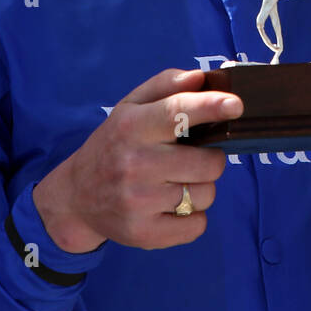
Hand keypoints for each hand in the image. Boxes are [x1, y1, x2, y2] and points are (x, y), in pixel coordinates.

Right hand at [33, 69, 241, 252]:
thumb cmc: (115, 145)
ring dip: (200, 188)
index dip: (210, 107)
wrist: (75, 197)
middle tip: (190, 158)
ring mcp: (137, 202)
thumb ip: (166, 85)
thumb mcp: (131, 107)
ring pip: (205, 194)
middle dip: (210, 159)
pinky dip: (192, 218)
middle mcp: (134, 164)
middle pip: (208, 163)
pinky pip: (197, 226)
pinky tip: (171, 208)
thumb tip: (201, 77)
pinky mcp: (142, 233)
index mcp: (132, 127)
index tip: (236, 105)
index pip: (177, 113)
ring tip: (175, 183)